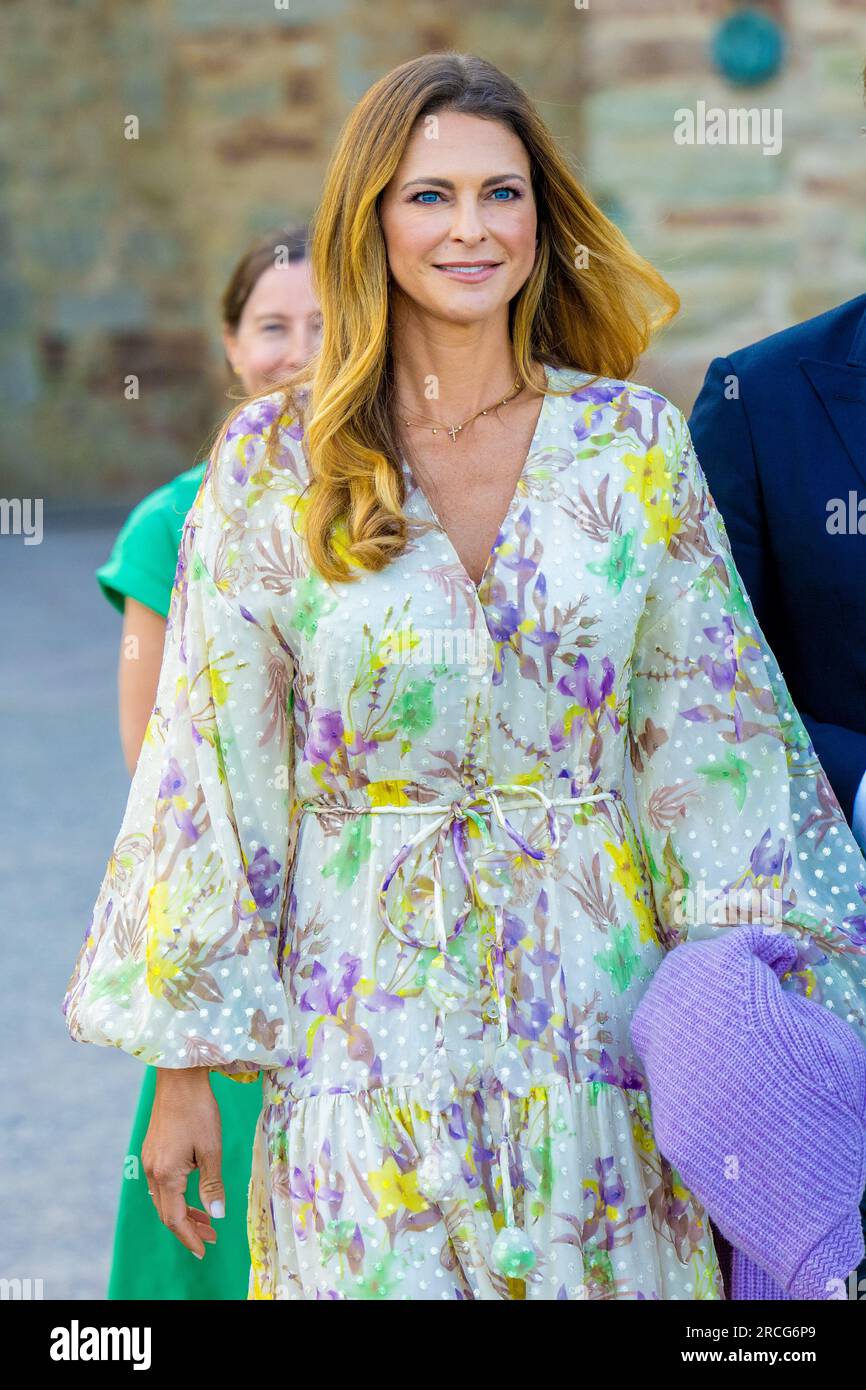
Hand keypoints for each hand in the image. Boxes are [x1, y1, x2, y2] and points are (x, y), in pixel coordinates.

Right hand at [142, 1066, 224, 1258]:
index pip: (175, 1219)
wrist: (178, 1077)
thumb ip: (212, 1184)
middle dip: (188, 1229)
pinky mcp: (151, 1150)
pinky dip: (176, 1196)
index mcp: (166, 1174)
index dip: (190, 1237)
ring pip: (162, 1199)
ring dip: (182, 1212)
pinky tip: (191, 1194)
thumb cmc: (198, 1109)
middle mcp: (151, 1171)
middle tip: (211, 1238)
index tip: (204, 1251)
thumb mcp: (211, 1149)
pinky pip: (160, 1184)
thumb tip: (216, 1215)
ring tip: (206, 1220)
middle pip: (166, 1212)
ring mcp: (148, 1159)